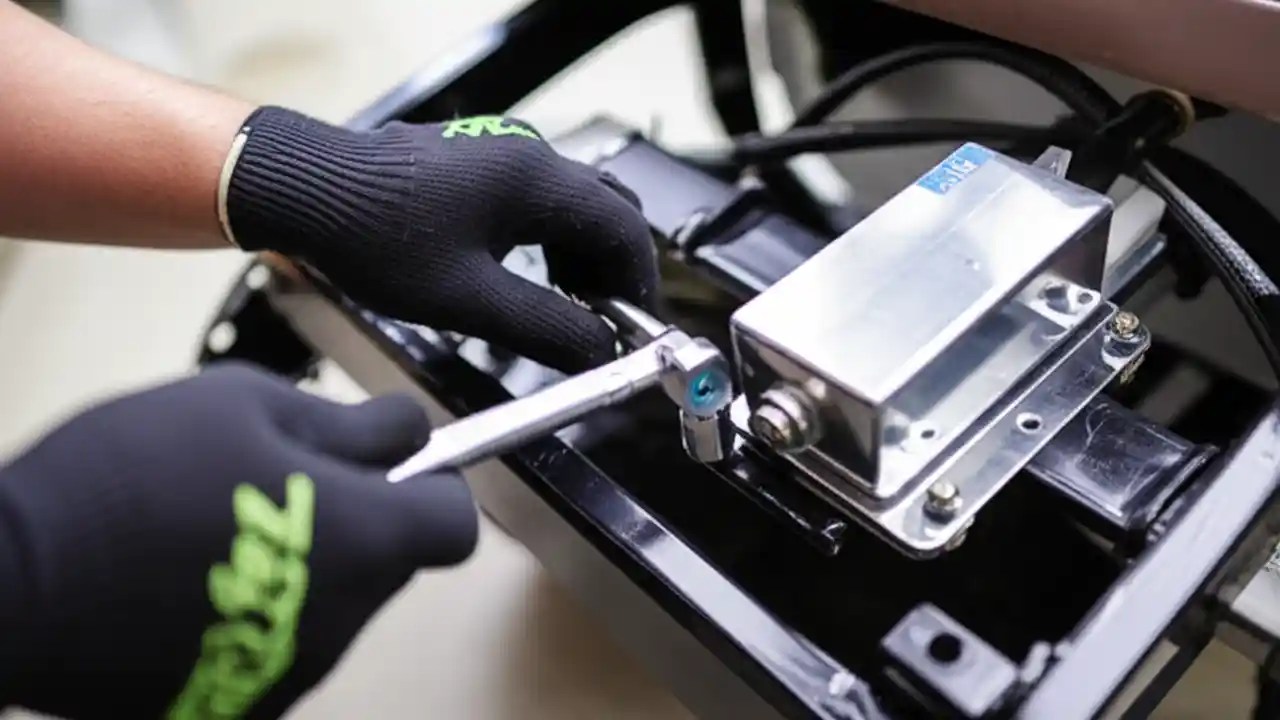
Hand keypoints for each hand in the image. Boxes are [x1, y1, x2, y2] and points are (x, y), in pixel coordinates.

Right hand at [0, 362, 475, 719]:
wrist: (11, 583)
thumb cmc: (131, 475)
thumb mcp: (243, 405)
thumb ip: (347, 423)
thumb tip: (409, 433)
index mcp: (363, 541)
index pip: (452, 526)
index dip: (430, 488)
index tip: (387, 467)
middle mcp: (344, 621)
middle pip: (388, 565)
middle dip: (354, 520)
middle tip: (271, 484)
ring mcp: (291, 676)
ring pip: (330, 605)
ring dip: (300, 568)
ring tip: (209, 533)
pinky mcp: (238, 710)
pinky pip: (274, 650)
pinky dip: (251, 618)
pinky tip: (183, 588)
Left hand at [223, 108, 658, 372]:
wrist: (307, 189)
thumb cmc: (378, 239)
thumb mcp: (467, 300)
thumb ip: (544, 327)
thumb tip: (597, 351)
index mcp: (537, 181)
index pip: (624, 229)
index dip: (640, 284)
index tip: (637, 327)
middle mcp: (529, 156)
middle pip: (606, 211)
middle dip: (615, 270)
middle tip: (607, 321)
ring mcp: (503, 152)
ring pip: (573, 204)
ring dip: (582, 255)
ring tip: (570, 306)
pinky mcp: (478, 161)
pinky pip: (539, 198)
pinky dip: (552, 239)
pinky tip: (532, 275)